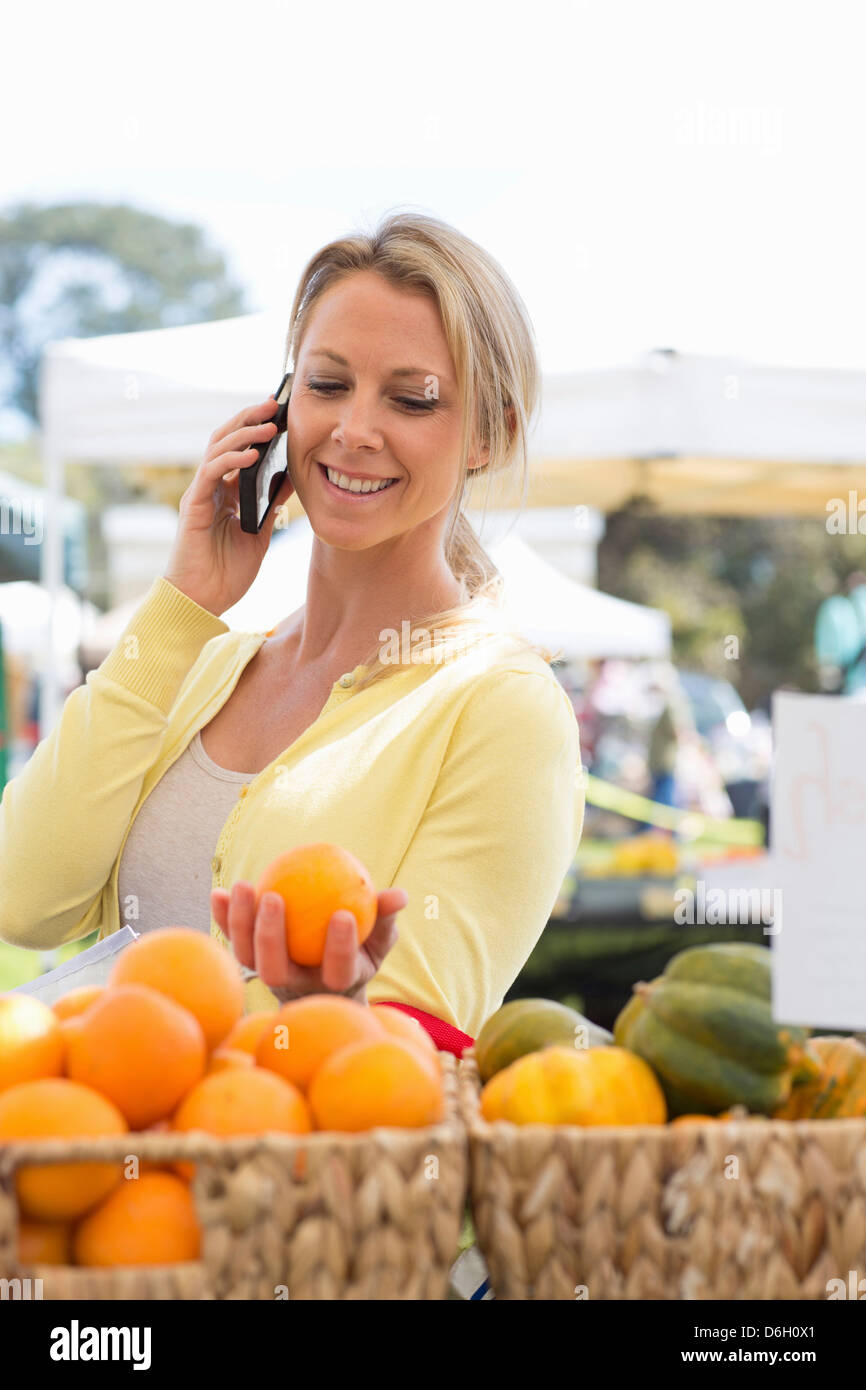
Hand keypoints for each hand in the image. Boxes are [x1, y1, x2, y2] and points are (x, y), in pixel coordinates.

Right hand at [162, 395, 295, 617]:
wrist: (203, 601)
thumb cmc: (227, 572)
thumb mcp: (260, 534)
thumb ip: (270, 506)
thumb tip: (291, 479)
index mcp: (225, 493)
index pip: (238, 450)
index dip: (256, 429)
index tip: (281, 414)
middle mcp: (210, 488)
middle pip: (225, 440)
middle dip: (249, 419)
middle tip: (274, 404)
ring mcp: (200, 494)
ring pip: (217, 450)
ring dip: (244, 434)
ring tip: (269, 425)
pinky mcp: (193, 506)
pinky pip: (211, 473)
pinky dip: (231, 461)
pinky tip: (252, 455)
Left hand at [210, 881, 406, 1004]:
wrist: (326, 975)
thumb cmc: (360, 949)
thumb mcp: (379, 937)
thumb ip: (386, 917)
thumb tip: (400, 895)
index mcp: (334, 983)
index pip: (337, 971)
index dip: (339, 948)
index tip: (342, 914)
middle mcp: (296, 987)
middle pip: (276, 971)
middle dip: (271, 936)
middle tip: (275, 897)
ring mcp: (270, 976)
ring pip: (249, 958)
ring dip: (241, 924)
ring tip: (243, 887)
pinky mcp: (250, 962)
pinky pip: (234, 940)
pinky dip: (224, 919)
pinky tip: (220, 892)